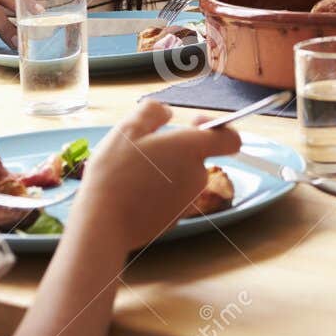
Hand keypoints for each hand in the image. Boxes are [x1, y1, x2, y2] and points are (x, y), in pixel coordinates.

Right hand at [76, 103, 241, 249]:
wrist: (104, 224)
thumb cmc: (116, 172)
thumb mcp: (128, 128)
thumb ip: (153, 111)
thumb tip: (167, 113)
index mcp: (192, 149)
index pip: (230, 139)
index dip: (219, 127)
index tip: (193, 123)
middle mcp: (197, 175)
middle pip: (197, 155)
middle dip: (175, 148)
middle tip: (144, 148)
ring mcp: (188, 200)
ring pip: (182, 175)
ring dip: (165, 169)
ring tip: (133, 171)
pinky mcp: (175, 218)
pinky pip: (172, 196)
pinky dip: (158, 191)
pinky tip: (133, 191)